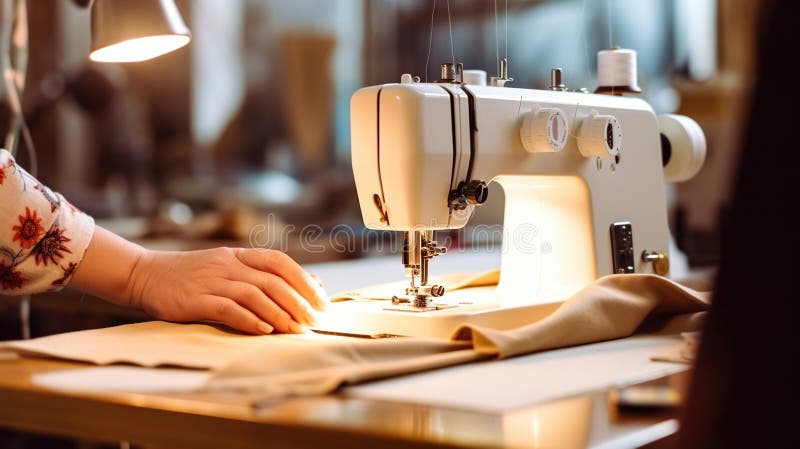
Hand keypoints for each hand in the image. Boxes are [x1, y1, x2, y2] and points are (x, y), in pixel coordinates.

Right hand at [127, 247, 327, 334]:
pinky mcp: (195, 299)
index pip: (280, 261)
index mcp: (238, 255)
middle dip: (298, 302)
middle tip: (313, 321)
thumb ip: (256, 276)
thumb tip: (300, 286)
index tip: (321, 300)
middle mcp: (228, 264)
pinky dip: (249, 320)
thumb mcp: (224, 268)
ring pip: (255, 294)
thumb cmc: (191, 277)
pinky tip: (264, 331)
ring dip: (279, 313)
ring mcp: (211, 281)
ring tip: (295, 329)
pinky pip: (228, 309)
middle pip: (273, 280)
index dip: (304, 280)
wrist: (144, 274)